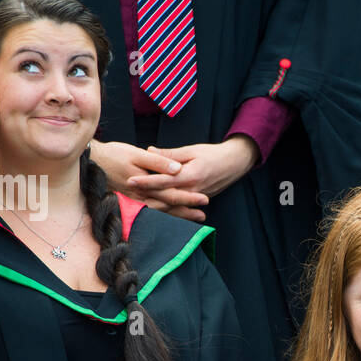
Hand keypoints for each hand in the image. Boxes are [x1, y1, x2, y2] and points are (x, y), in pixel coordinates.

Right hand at [88, 139, 209, 220]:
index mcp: (145, 184)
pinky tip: (172, 216)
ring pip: (160, 211)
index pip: (171, 194)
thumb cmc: (114, 154)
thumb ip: (157, 163)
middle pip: (168, 206)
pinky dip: (163, 215)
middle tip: (204, 216)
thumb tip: (177, 169)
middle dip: (186, 211)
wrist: (90, 161)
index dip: (189, 198)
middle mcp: (141, 197)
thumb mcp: (135, 154)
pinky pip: (150, 211)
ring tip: (194, 218)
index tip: (204, 201)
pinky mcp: (130, 201)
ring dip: (177, 216)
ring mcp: (135, 201)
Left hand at [126, 138, 258, 214]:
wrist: (235, 164)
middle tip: (126, 197)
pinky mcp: (197, 201)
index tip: (130, 180)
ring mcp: (195, 198)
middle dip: (145, 197)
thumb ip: (170, 154)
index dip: (146, 181)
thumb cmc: (213, 154)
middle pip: (164, 198)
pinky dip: (165, 210)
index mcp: (190, 175)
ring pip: (171, 206)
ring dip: (153, 208)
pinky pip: (179, 208)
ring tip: (134, 207)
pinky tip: (152, 211)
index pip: (163, 180)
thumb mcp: (191, 150)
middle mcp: (192, 190)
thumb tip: (149, 151)